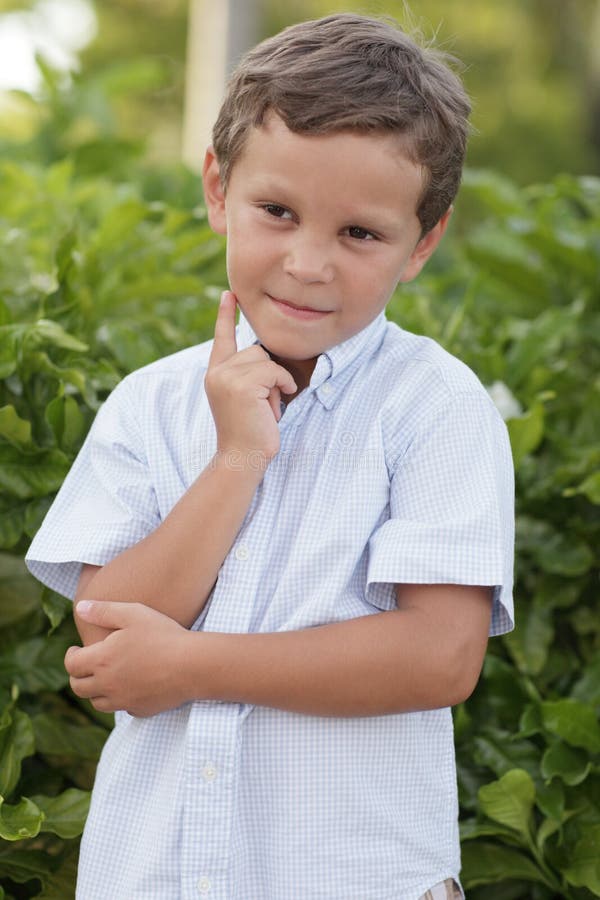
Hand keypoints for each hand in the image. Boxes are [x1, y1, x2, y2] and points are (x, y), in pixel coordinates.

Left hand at [64, 601, 194, 716]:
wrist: (192, 664)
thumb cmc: (163, 635)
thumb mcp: (133, 613)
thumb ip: (103, 610)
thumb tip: (80, 609)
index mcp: (102, 660)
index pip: (72, 665)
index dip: (70, 656)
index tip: (76, 650)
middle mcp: (108, 685)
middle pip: (79, 688)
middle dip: (78, 675)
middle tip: (86, 665)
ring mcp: (124, 701)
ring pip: (97, 702)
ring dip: (96, 690)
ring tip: (105, 677)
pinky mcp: (140, 710)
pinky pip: (122, 708)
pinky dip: (120, 699)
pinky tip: (130, 686)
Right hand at [204, 291, 296, 461]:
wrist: (242, 457)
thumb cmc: (250, 432)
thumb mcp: (243, 397)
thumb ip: (247, 375)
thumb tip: (264, 355)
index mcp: (216, 373)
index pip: (223, 338)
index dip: (226, 315)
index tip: (230, 294)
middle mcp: (217, 372)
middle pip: (256, 350)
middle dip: (269, 375)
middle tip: (262, 405)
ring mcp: (226, 378)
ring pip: (265, 360)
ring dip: (275, 384)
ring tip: (265, 408)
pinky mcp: (241, 386)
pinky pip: (274, 372)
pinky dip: (282, 387)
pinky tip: (275, 407)